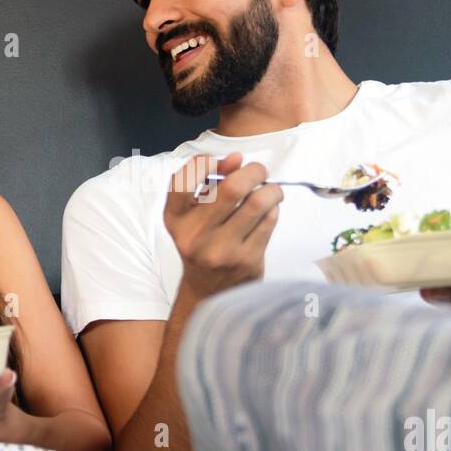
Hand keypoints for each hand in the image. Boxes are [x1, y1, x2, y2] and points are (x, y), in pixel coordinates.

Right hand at [163, 152, 283, 299]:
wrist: (209, 290)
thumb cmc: (202, 242)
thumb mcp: (192, 215)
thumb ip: (209, 182)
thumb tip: (236, 159)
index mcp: (176, 220)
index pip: (183, 180)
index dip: (205, 163)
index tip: (221, 162)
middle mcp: (195, 236)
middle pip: (233, 188)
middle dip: (254, 171)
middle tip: (259, 172)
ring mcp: (222, 250)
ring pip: (258, 203)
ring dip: (271, 189)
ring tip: (270, 190)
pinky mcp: (247, 260)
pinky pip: (269, 221)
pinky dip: (273, 208)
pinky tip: (269, 210)